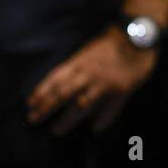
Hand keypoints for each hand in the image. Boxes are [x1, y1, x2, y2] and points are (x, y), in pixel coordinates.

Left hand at [26, 27, 156, 133]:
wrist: (137, 36)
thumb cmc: (112, 43)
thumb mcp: (88, 51)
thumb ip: (77, 67)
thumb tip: (62, 83)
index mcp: (80, 62)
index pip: (55, 79)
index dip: (41, 92)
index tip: (29, 104)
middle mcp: (90, 73)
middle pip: (63, 93)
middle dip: (46, 107)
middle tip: (33, 120)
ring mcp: (106, 83)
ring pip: (83, 104)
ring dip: (68, 119)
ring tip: (56, 131)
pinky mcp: (123, 89)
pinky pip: (111, 108)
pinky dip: (103, 119)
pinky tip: (95, 129)